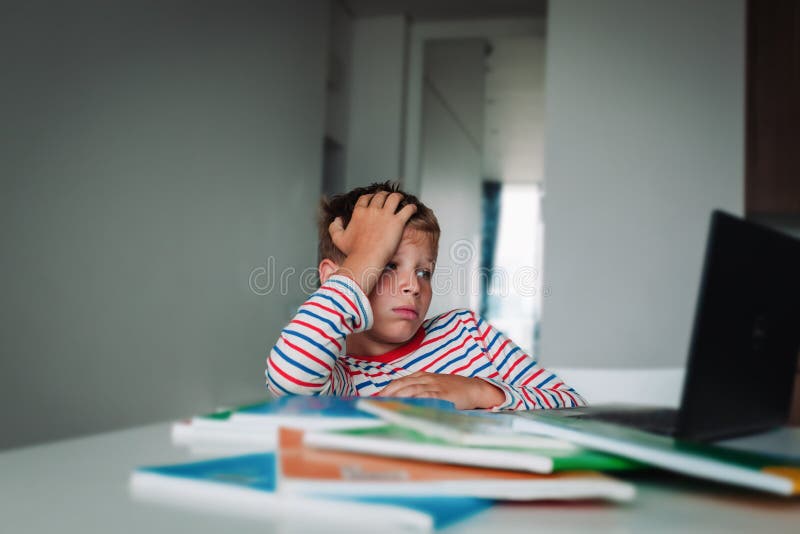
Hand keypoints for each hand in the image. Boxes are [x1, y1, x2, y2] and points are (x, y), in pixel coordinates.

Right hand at [329, 192, 416, 293]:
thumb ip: (334, 227)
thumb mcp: (338, 239)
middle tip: (389, 198)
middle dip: (385, 195)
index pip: (366, 198)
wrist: (366, 259)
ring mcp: (385, 215)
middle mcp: (372, 210)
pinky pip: (407, 209)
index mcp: (359, 212)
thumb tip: (337, 219)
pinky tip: (413, 208)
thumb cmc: (353, 252)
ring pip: (394, 197)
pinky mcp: (397, 222)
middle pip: (380, 196)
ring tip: (401, 200)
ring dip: (398, 197)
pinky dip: (411, 207)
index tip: (374, 199)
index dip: (371, 197)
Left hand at [378, 372, 505, 409]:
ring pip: (412, 389)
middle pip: (402, 385)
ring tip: (386, 405)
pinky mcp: (443, 395)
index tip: (375, 398)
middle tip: (375, 403)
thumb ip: (418, 391)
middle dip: (387, 394)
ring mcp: (434, 386)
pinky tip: (407, 405)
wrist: (473, 388)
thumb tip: (400, 402)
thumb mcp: (433, 386)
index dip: (386, 389)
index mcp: (422, 376)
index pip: (399, 381)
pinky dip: (415, 400)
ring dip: (397, 397)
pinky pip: (427, 396)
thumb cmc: (452, 390)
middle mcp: (426, 379)